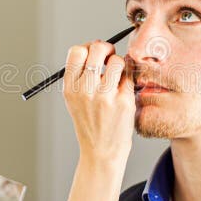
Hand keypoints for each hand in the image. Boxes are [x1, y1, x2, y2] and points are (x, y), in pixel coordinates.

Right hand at [63, 40, 134, 165]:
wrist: (101, 152)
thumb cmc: (91, 123)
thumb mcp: (75, 100)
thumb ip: (81, 76)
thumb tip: (98, 47)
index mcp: (70, 88)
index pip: (77, 52)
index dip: (88, 47)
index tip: (96, 54)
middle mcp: (85, 91)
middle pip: (97, 49)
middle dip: (107, 48)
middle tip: (111, 56)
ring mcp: (105, 97)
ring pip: (117, 61)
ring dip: (120, 64)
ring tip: (118, 76)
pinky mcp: (124, 102)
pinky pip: (129, 77)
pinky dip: (129, 79)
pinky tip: (124, 89)